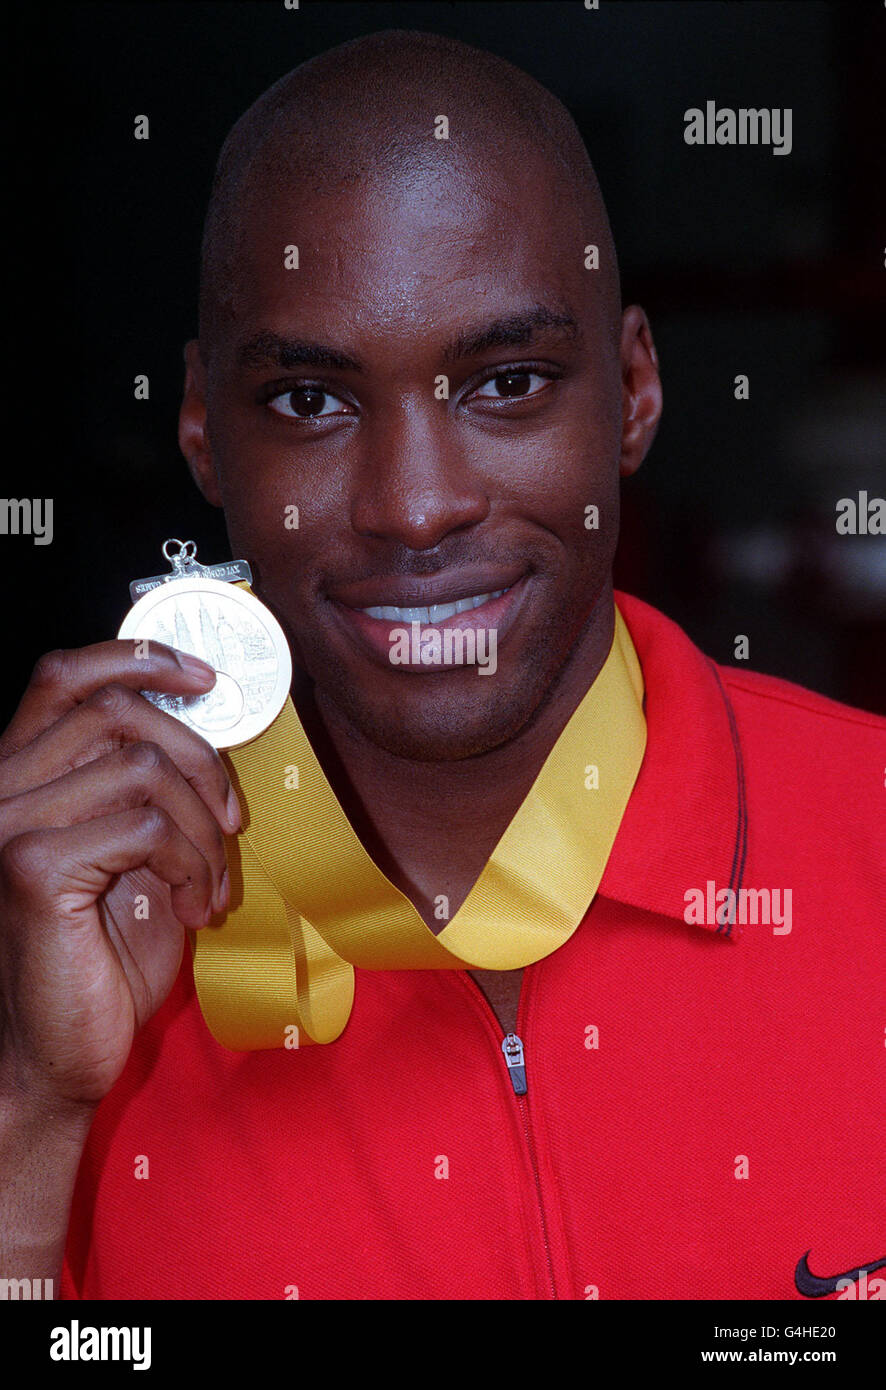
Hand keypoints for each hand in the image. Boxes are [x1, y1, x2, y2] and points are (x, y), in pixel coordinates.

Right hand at [0, 642, 239, 1110]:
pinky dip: (191, 863)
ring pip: (142, 770)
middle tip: (231, 823)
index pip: (65, 675)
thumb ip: (148, 789)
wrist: (56, 1058)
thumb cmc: (99, 959)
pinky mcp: (31, 867)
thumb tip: (212, 731)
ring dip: (203, 829)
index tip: (207, 681)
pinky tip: (191, 910)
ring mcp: (6, 823)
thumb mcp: (134, 855)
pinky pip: (144, 825)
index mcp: (20, 776)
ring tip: (210, 885)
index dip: (140, 658)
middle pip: (119, 713)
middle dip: (200, 760)